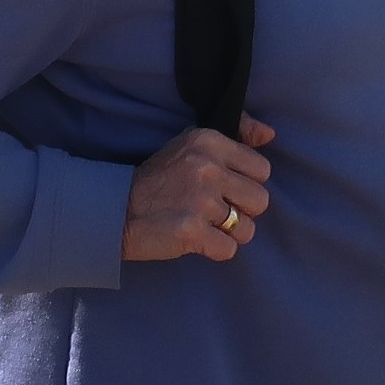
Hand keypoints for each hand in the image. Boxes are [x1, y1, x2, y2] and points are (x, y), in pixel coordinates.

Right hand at [123, 116, 274, 261]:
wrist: (115, 210)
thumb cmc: (158, 178)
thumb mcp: (191, 144)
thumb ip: (235, 135)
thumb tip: (269, 134)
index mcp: (209, 142)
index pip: (262, 169)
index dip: (247, 183)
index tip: (227, 188)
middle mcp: (208, 168)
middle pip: (260, 200)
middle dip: (243, 210)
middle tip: (219, 211)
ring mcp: (200, 201)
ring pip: (248, 228)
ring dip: (231, 233)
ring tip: (209, 227)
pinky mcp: (191, 231)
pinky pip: (228, 249)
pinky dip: (215, 250)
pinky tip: (199, 240)